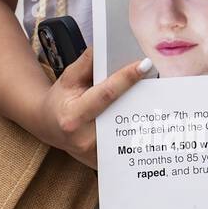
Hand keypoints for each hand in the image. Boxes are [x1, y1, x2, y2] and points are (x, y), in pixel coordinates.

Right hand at [36, 46, 152, 168]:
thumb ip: (87, 63)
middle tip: (159, 82)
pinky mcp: (102, 162)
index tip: (145, 65)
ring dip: (142, 116)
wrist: (49, 126)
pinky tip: (146, 121)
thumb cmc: (61, 99)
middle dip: (140, 98)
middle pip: (121, 114)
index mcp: (73, 116)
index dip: (126, 79)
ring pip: (126, 132)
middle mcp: (84, 138)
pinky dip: (136, 131)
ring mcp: (95, 154)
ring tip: (157, 101)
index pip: (105, 94)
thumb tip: (106, 46)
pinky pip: (123, 145)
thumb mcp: (68, 77)